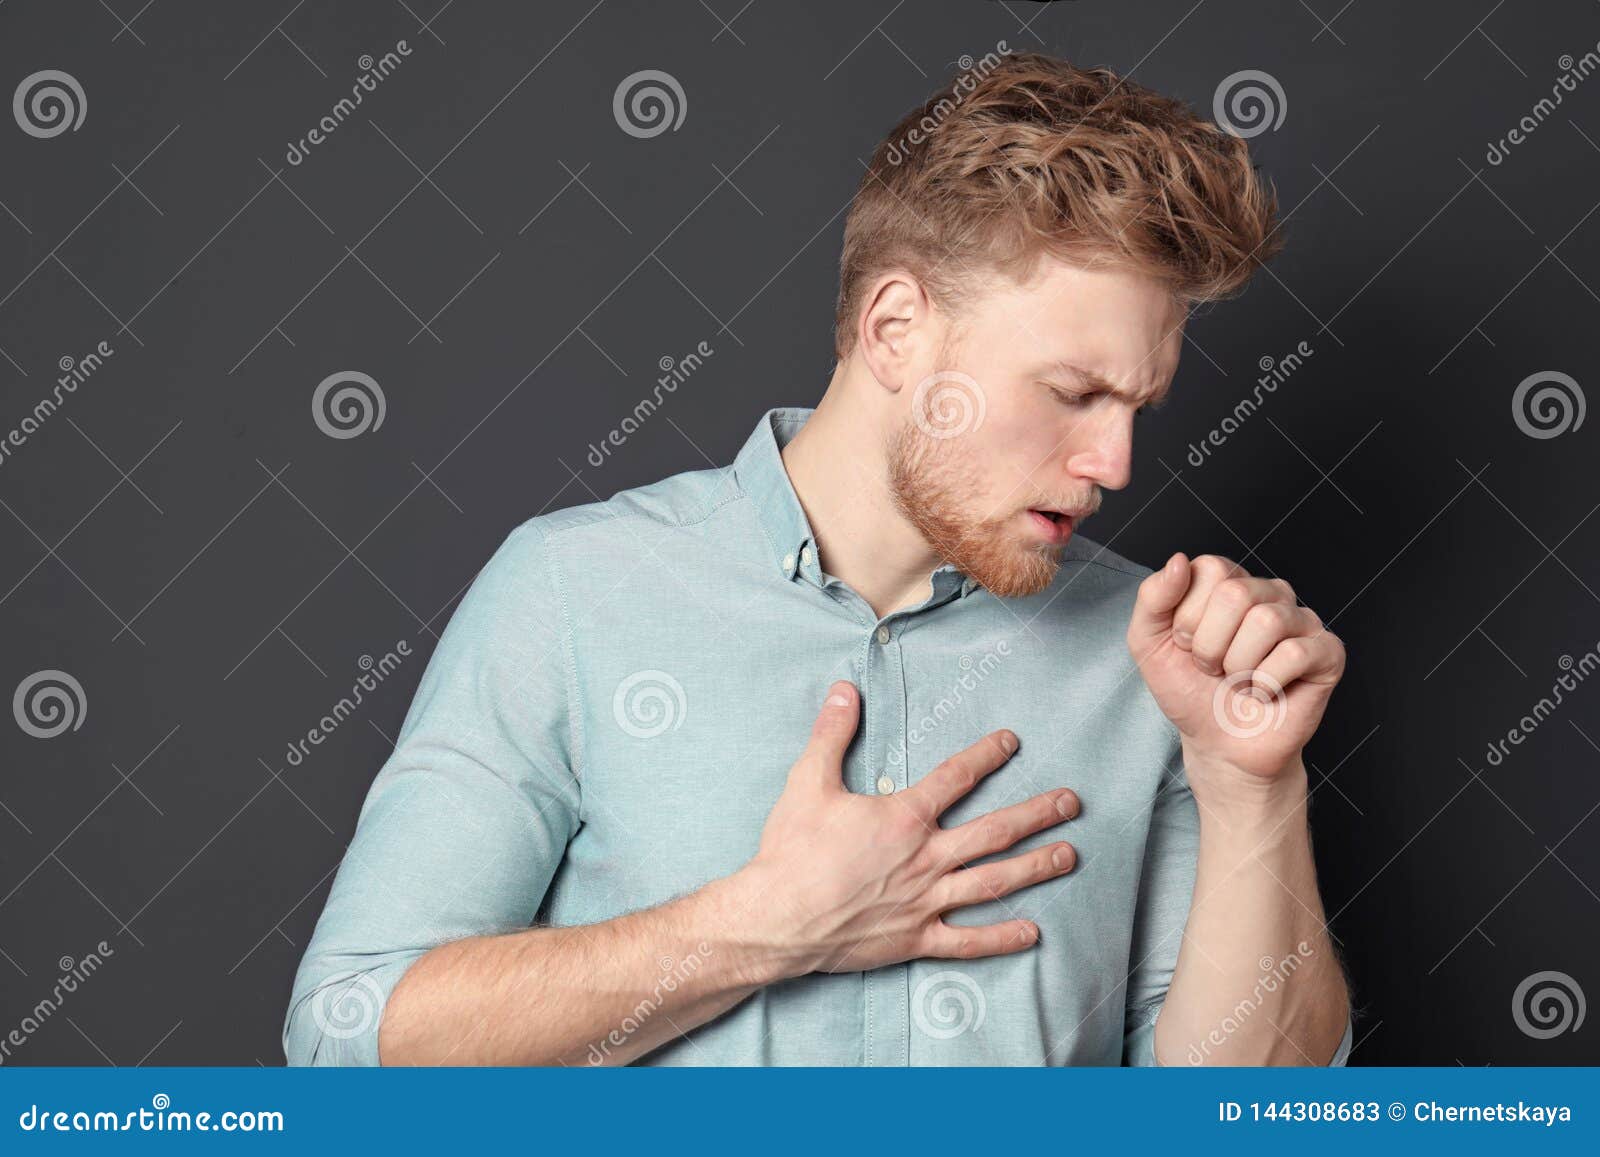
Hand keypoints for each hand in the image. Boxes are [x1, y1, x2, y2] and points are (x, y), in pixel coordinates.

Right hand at [736, 681, 1077, 977]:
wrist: (775, 917)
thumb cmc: (791, 851)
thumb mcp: (807, 782)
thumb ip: (831, 734)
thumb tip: (843, 690)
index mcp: (903, 817)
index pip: (955, 778)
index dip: (986, 756)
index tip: (1011, 742)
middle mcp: (925, 858)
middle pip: (993, 831)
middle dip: (1036, 813)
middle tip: (1072, 802)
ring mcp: (925, 901)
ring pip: (992, 882)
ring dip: (1034, 867)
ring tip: (1069, 854)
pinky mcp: (916, 939)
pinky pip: (968, 940)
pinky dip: (1001, 937)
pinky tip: (1033, 932)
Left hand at [1126, 553, 1344, 784]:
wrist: (1218, 745)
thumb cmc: (1189, 690)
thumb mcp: (1149, 643)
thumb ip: (1152, 598)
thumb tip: (1179, 559)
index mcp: (1229, 581)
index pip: (1210, 569)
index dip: (1189, 617)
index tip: (1187, 645)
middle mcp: (1269, 593)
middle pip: (1236, 593)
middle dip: (1210, 644)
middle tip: (1214, 667)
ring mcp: (1302, 620)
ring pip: (1266, 621)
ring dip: (1238, 666)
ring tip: (1239, 680)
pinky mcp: (1327, 652)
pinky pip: (1295, 653)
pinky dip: (1266, 683)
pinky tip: (1264, 692)